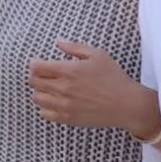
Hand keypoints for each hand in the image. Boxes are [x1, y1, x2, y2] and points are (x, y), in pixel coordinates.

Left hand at [28, 41, 145, 130]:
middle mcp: (63, 88)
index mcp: (68, 70)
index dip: (35, 64)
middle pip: (33, 82)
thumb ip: (74, 47)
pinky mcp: (68, 119)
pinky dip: (45, 108)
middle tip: (45, 76)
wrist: (127, 105)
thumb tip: (58, 42)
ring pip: (37, 98)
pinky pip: (44, 114)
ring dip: (40, 92)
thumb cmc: (115, 78)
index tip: (41, 64)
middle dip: (36, 77)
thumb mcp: (97, 55)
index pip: (36, 67)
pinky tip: (55, 103)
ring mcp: (64, 105)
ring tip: (50, 90)